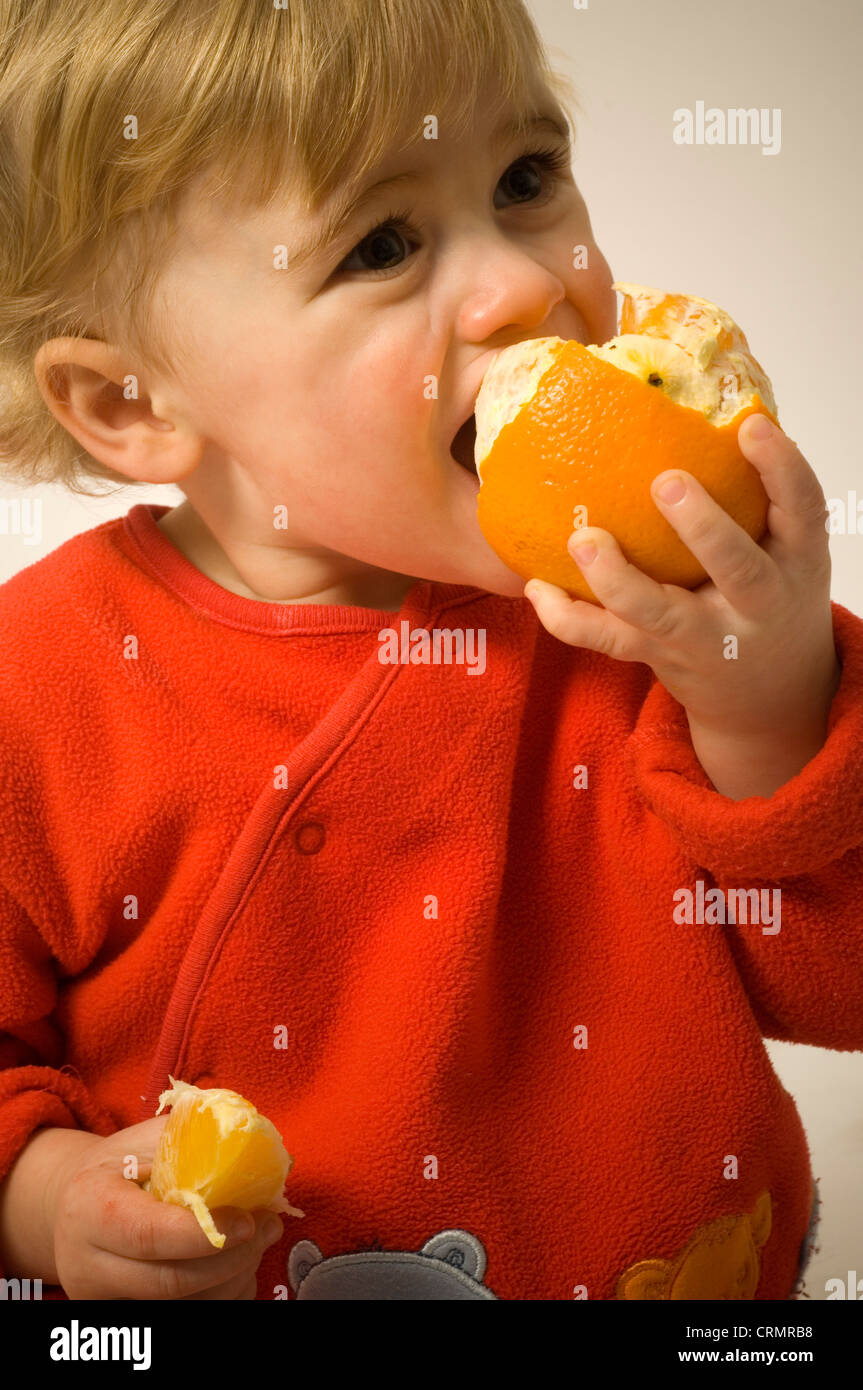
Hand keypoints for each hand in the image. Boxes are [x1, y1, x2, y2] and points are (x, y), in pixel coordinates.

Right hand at [50, 1117, 282, 1298]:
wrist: (76, 1210)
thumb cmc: (120, 1168)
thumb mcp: (144, 1140)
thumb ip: (192, 1139)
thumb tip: (254, 1145)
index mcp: (90, 1208)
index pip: (148, 1234)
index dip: (203, 1234)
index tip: (248, 1221)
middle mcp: (89, 1265)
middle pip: (169, 1282)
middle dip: (231, 1259)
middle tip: (269, 1228)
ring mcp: (107, 1300)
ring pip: (184, 1307)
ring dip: (234, 1277)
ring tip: (259, 1241)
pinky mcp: (128, 1318)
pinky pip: (189, 1316)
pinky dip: (224, 1293)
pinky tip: (238, 1263)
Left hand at [524, 415, 839, 744]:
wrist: (769, 692)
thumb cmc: (769, 596)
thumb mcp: (786, 548)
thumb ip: (758, 495)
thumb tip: (711, 401)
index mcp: (795, 560)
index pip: (801, 508)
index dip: (781, 467)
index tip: (750, 427)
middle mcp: (756, 602)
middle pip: (738, 568)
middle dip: (703, 528)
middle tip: (666, 481)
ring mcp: (704, 635)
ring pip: (659, 613)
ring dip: (618, 578)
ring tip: (584, 538)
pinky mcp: (658, 655)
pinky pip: (609, 640)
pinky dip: (568, 617)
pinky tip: (538, 586)